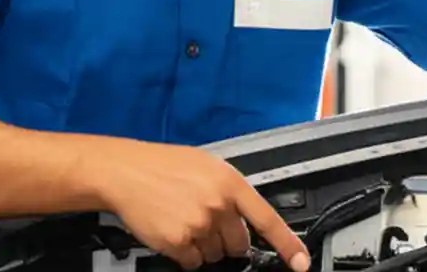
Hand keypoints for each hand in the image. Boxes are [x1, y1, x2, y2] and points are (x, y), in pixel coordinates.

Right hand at [86, 139, 309, 270]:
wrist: (124, 172)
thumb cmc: (161, 165)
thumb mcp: (205, 166)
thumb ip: (229, 190)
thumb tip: (244, 218)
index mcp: (229, 182)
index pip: (267, 219)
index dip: (288, 245)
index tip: (301, 262)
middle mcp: (218, 204)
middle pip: (239, 245)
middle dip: (226, 240)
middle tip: (203, 220)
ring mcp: (199, 225)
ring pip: (214, 255)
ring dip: (202, 245)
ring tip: (181, 218)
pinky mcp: (178, 242)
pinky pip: (192, 262)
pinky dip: (184, 253)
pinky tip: (172, 230)